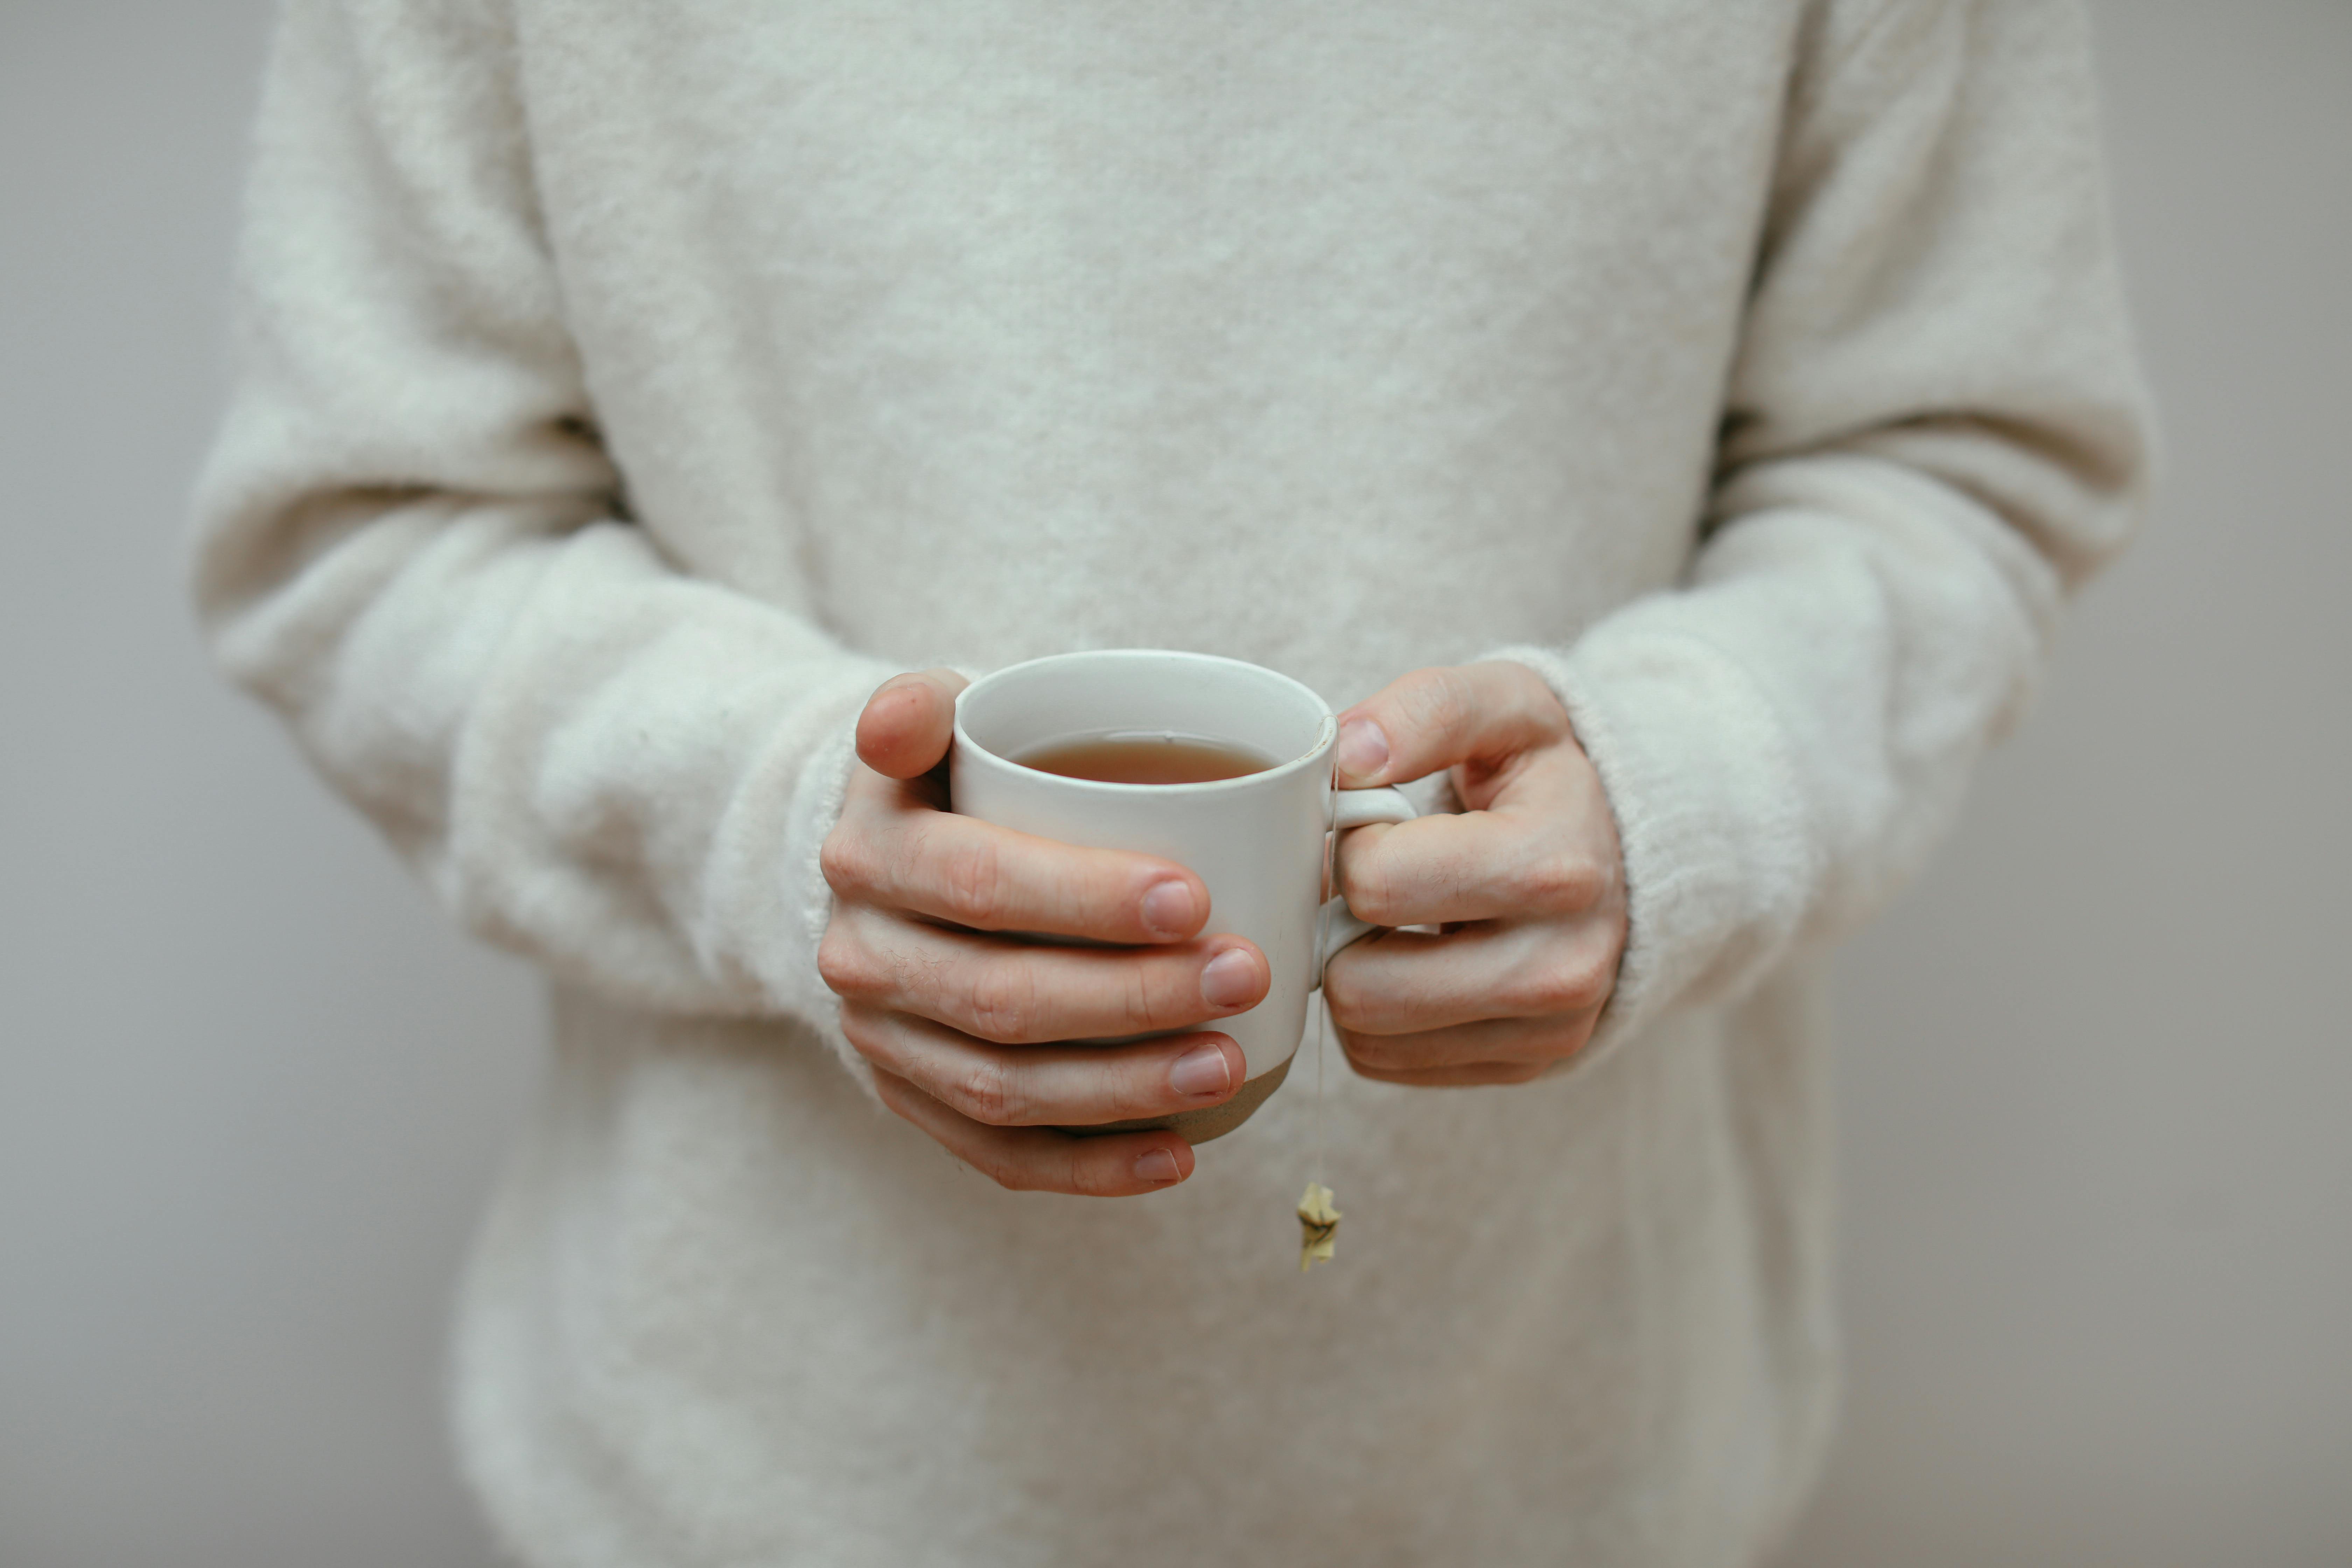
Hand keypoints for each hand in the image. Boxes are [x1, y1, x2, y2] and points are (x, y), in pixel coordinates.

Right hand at [816, 670, 1272, 1194]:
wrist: (889, 865)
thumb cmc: (954, 783)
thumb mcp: (936, 722)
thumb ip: (927, 707)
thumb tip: (909, 716)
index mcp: (869, 853)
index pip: (979, 880)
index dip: (1085, 897)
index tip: (1197, 898)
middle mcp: (861, 955)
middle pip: (1000, 995)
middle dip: (1132, 996)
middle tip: (1247, 974)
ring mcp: (883, 1041)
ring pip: (1005, 1087)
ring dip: (1126, 1087)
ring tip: (1230, 1063)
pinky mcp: (914, 1103)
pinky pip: (1001, 1154)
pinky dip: (1093, 1167)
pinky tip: (1181, 1153)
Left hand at [1324, 661, 1627, 1085]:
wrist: (1619, 849)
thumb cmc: (1542, 774)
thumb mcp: (1503, 707)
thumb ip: (1426, 710)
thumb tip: (1350, 755)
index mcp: (1556, 866)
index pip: (1377, 883)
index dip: (1354, 843)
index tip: (1382, 823)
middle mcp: (1564, 967)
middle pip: (1361, 985)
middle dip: (1341, 925)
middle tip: (1375, 881)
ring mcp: (1548, 1030)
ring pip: (1366, 1035)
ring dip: (1353, 973)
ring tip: (1396, 920)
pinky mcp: (1523, 1067)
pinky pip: (1385, 1063)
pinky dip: (1378, 1017)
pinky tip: (1416, 960)